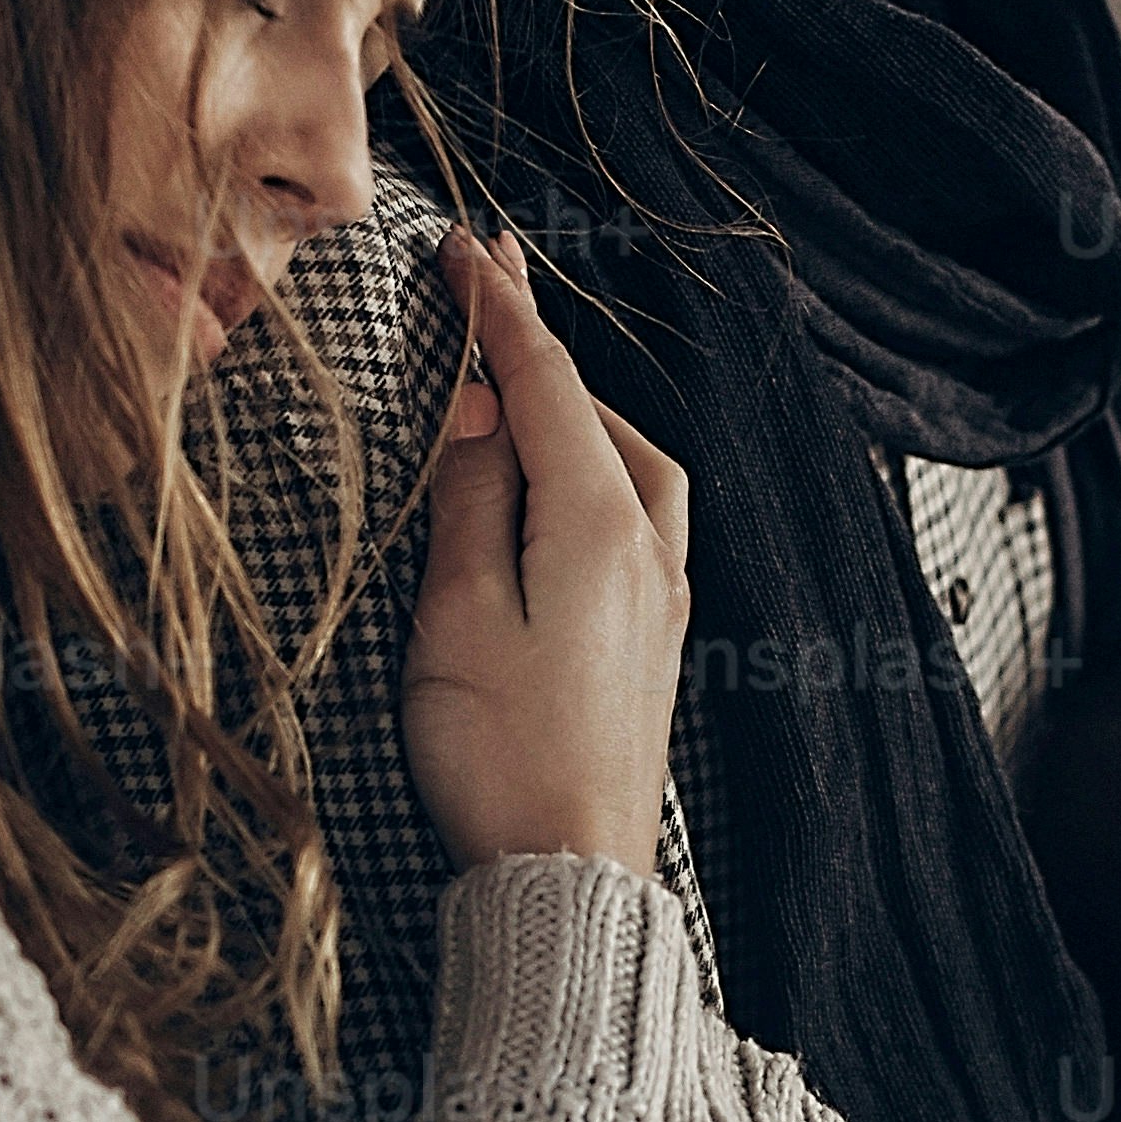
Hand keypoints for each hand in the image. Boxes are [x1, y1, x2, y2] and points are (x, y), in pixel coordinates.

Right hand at [401, 229, 691, 877]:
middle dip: (539, 349)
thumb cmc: (501, 754)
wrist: (569, 877)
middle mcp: (650, 545)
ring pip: (628, 461)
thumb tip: (477, 405)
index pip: (542, 380)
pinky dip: (591, 468)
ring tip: (509, 387)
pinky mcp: (655, 638)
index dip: (499, 307)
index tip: (465, 245)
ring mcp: (663, 594)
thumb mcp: (457, 614)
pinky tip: (557, 485)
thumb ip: (469, 498)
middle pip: (595, 412)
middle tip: (485, 289)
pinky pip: (634, 514)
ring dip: (571, 410)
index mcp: (598, 520)